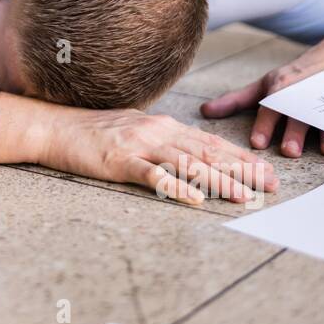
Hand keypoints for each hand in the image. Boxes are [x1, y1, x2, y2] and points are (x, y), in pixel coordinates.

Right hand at [0, 92, 276, 205]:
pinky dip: (175, 187)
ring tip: (243, 196)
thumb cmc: (93, 132)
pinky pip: (152, 175)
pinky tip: (194, 199)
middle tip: (269, 185)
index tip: (266, 171)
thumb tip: (190, 155)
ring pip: (187, 164)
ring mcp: (138, 144)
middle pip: (207, 152)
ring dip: (219, 181)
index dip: (241, 157)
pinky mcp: (119, 160)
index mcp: (163, 125)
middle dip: (242, 170)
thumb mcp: (135, 130)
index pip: (210, 142)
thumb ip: (163, 141)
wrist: (54, 126)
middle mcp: (157, 130)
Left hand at [199, 30, 323, 156]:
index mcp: (282, 89)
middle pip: (299, 113)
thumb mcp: (266, 84)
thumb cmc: (297, 76)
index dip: (264, 125)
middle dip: (294, 131)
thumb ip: (236, 100)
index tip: (257, 143)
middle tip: (290, 151)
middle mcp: (305, 93)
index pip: (270, 107)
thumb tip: (204, 111)